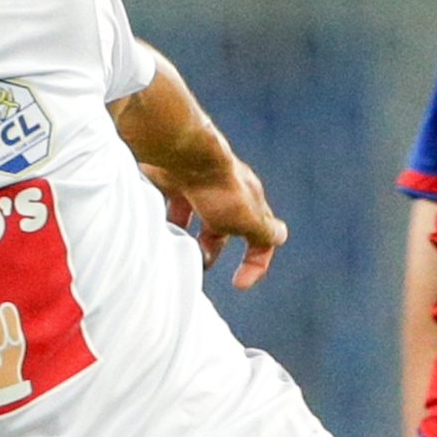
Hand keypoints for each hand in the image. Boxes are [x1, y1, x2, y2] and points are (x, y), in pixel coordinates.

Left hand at [141, 156, 286, 287]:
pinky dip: (165, 219)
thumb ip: (264, 232)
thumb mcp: (249, 217)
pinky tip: (157, 228)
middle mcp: (226, 191)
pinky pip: (169, 203)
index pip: (262, 237)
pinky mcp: (171, 178)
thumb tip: (279, 237)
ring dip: (188, 235)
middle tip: (201, 263)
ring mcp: (197, 184)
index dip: (255, 263)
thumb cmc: (216, 187)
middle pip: (224, 226)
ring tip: (176, 247)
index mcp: (249, 201)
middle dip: (213, 248)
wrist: (180, 152)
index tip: (238, 284)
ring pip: (196, 215)